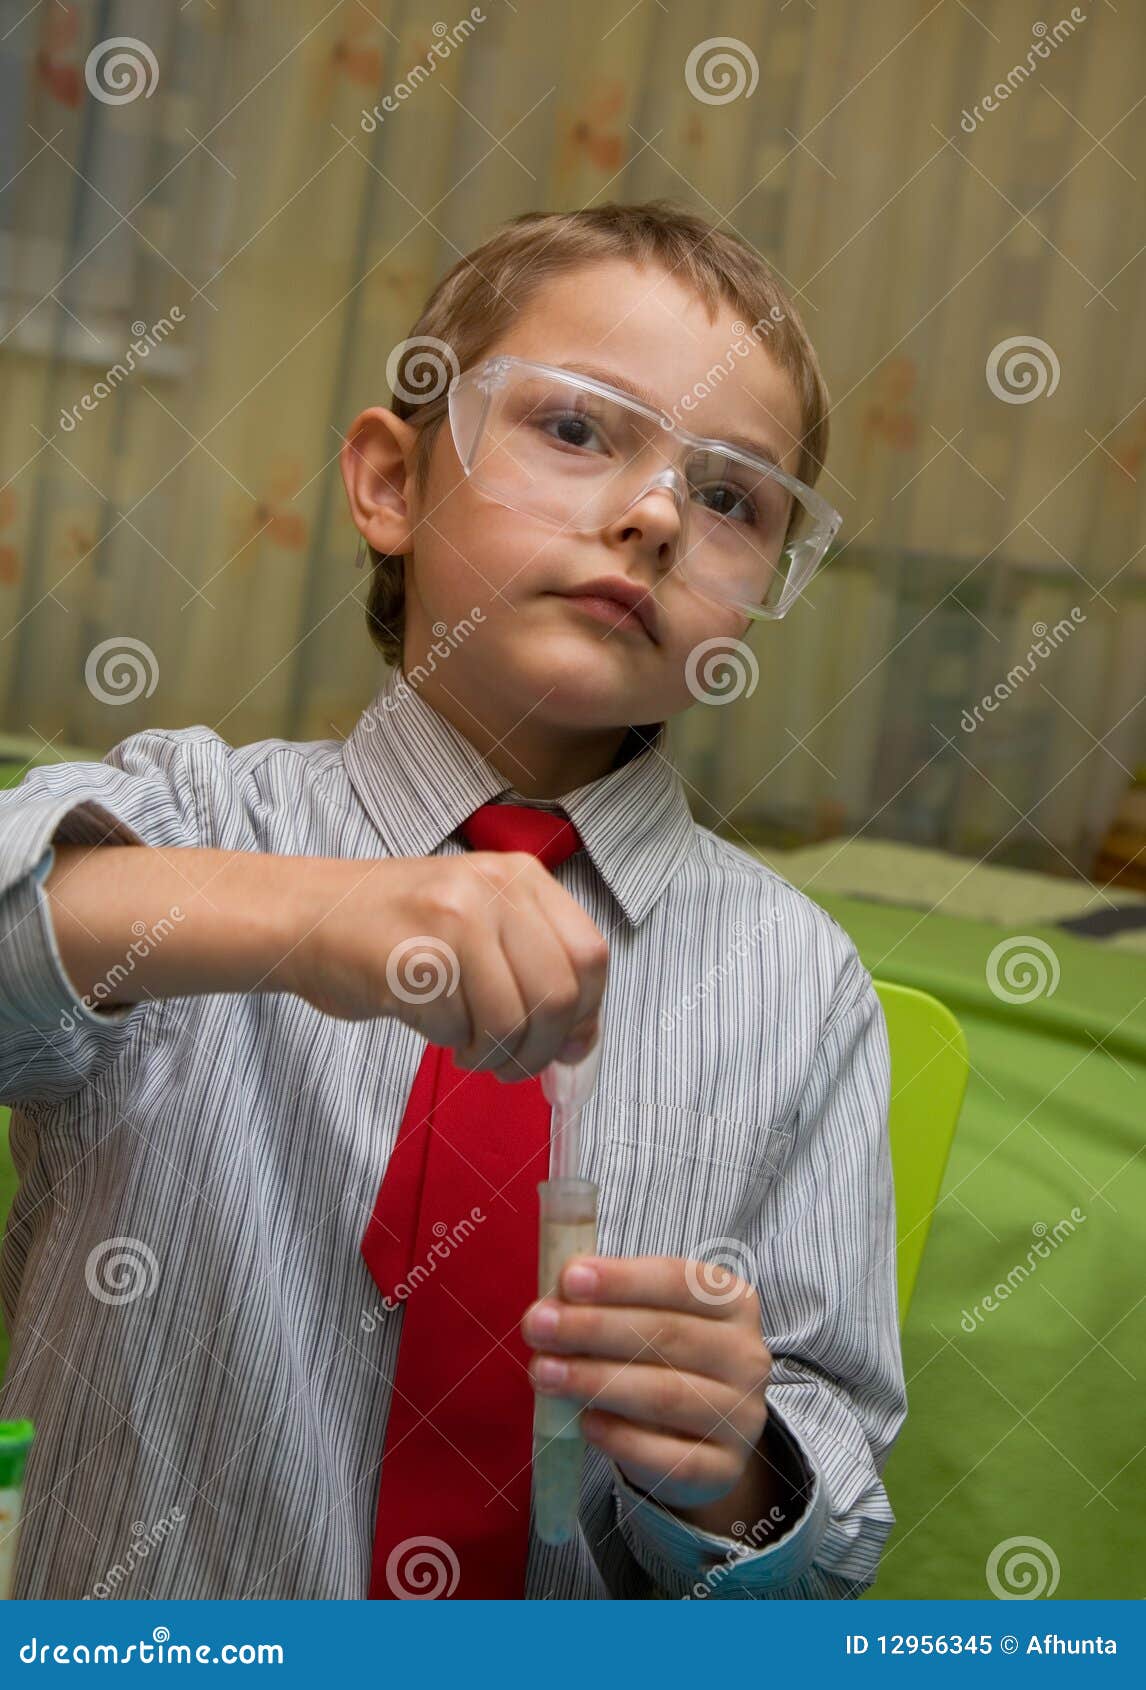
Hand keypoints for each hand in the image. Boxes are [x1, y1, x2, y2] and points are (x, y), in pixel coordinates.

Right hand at [287, 851, 606, 1078]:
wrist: (307, 916)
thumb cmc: (399, 930)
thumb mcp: (480, 925)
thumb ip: (536, 969)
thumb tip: (581, 1042)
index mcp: (520, 876)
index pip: (590, 955)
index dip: (587, 1013)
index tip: (565, 1043)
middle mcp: (492, 889)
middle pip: (558, 994)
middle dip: (541, 1048)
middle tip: (515, 1066)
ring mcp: (452, 919)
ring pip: (511, 1020)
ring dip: (494, 1056)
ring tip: (469, 1051)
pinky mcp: (413, 959)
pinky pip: (456, 1028)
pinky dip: (450, 1044)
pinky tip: (434, 1028)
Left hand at [522, 1254, 774, 1519]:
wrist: (698, 1440)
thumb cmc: (662, 1362)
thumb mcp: (642, 1321)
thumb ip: (605, 1306)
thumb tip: (553, 1302)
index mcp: (731, 1302)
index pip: (677, 1281)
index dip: (622, 1279)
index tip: (568, 1279)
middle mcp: (746, 1355)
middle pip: (667, 1335)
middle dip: (594, 1328)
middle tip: (537, 1325)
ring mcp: (741, 1415)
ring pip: (666, 1395)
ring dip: (597, 1380)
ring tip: (544, 1372)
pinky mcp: (725, 1469)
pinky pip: (670, 1457)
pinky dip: (622, 1438)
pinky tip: (585, 1424)